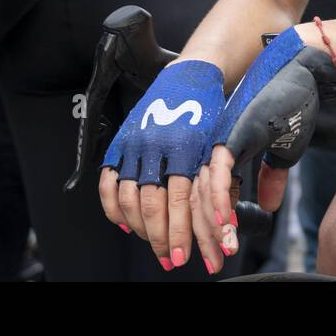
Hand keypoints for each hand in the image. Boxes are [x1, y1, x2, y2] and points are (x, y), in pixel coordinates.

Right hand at [97, 59, 225, 272]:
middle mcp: (157, 146)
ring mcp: (135, 144)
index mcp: (185, 146)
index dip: (179, 231)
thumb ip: (220, 184)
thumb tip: (226, 226)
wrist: (192, 76)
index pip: (179, 199)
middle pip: (151, 204)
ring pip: (128, 197)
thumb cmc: (212, 114)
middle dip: (159, 238)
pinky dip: (113, 207)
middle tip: (168, 259)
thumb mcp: (220, 146)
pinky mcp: (121, 142)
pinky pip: (108, 182)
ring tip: (151, 244)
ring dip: (138, 228)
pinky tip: (125, 224)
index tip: (183, 256)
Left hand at [201, 26, 335, 268]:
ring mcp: (222, 138)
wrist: (302, 67)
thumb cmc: (294, 101)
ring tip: (220, 251)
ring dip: (211, 225)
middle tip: (211, 262)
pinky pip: (220, 171)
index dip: (209, 228)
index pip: (205, 196)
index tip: (216, 253)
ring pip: (204, 190)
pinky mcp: (234, 132)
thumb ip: (271, 175)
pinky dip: (219, 198)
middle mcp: (216, 146)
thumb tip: (268, 204)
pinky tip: (223, 222)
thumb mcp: (283, 149)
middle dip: (204, 236)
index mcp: (224, 150)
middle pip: (197, 199)